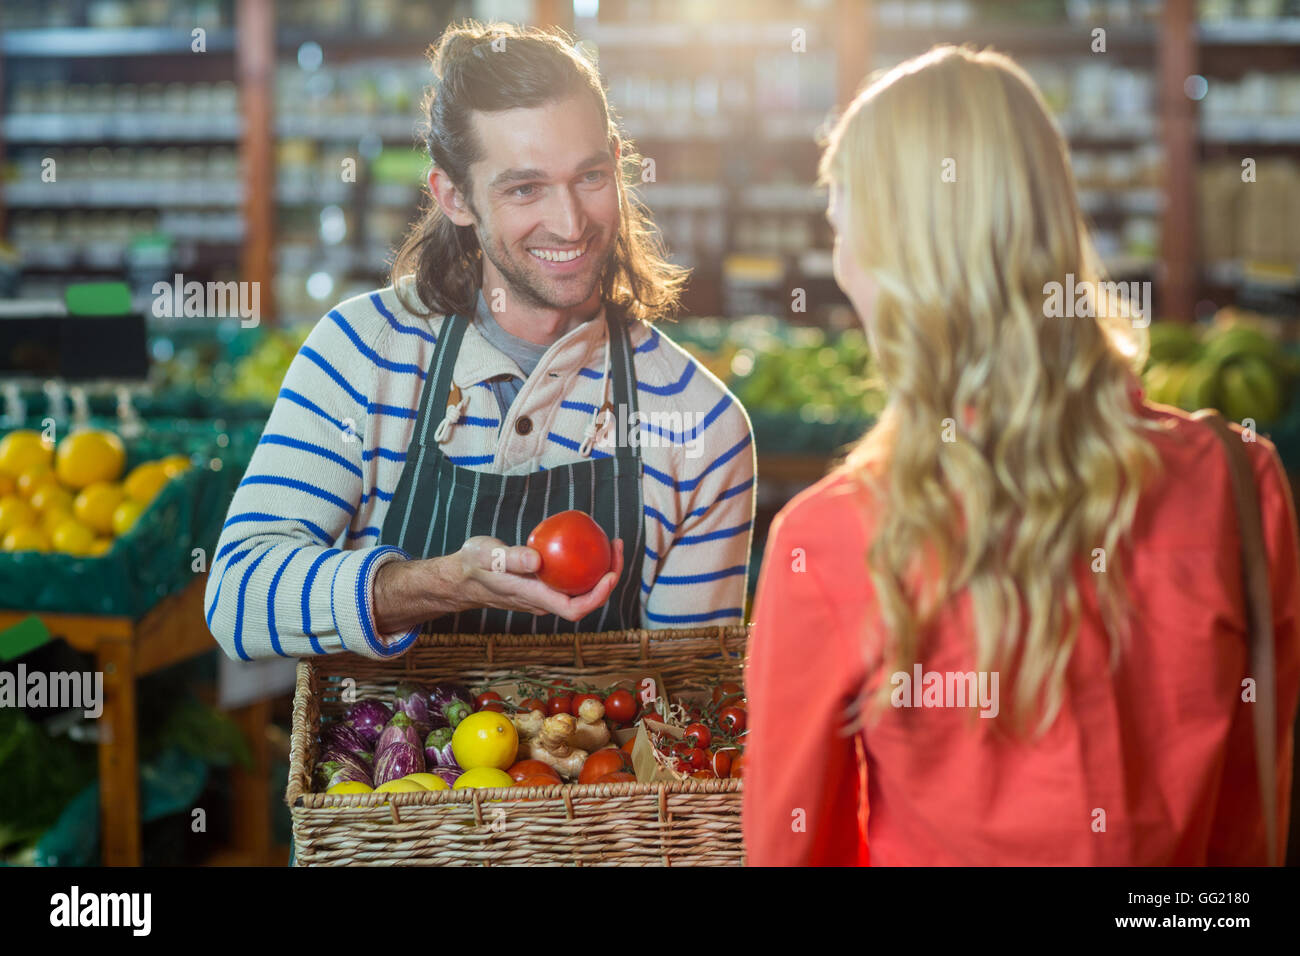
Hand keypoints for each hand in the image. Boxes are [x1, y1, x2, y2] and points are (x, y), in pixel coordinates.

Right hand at [452, 534, 625, 622]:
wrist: (460, 577)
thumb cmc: (472, 565)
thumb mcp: (487, 556)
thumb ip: (512, 558)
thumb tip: (538, 560)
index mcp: (535, 598)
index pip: (574, 608)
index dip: (598, 596)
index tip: (611, 573)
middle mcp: (543, 601)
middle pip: (585, 600)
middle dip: (608, 578)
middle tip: (616, 546)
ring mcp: (544, 595)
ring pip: (580, 590)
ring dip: (600, 571)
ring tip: (610, 542)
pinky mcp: (542, 586)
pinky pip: (570, 580)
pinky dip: (584, 565)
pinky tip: (587, 543)